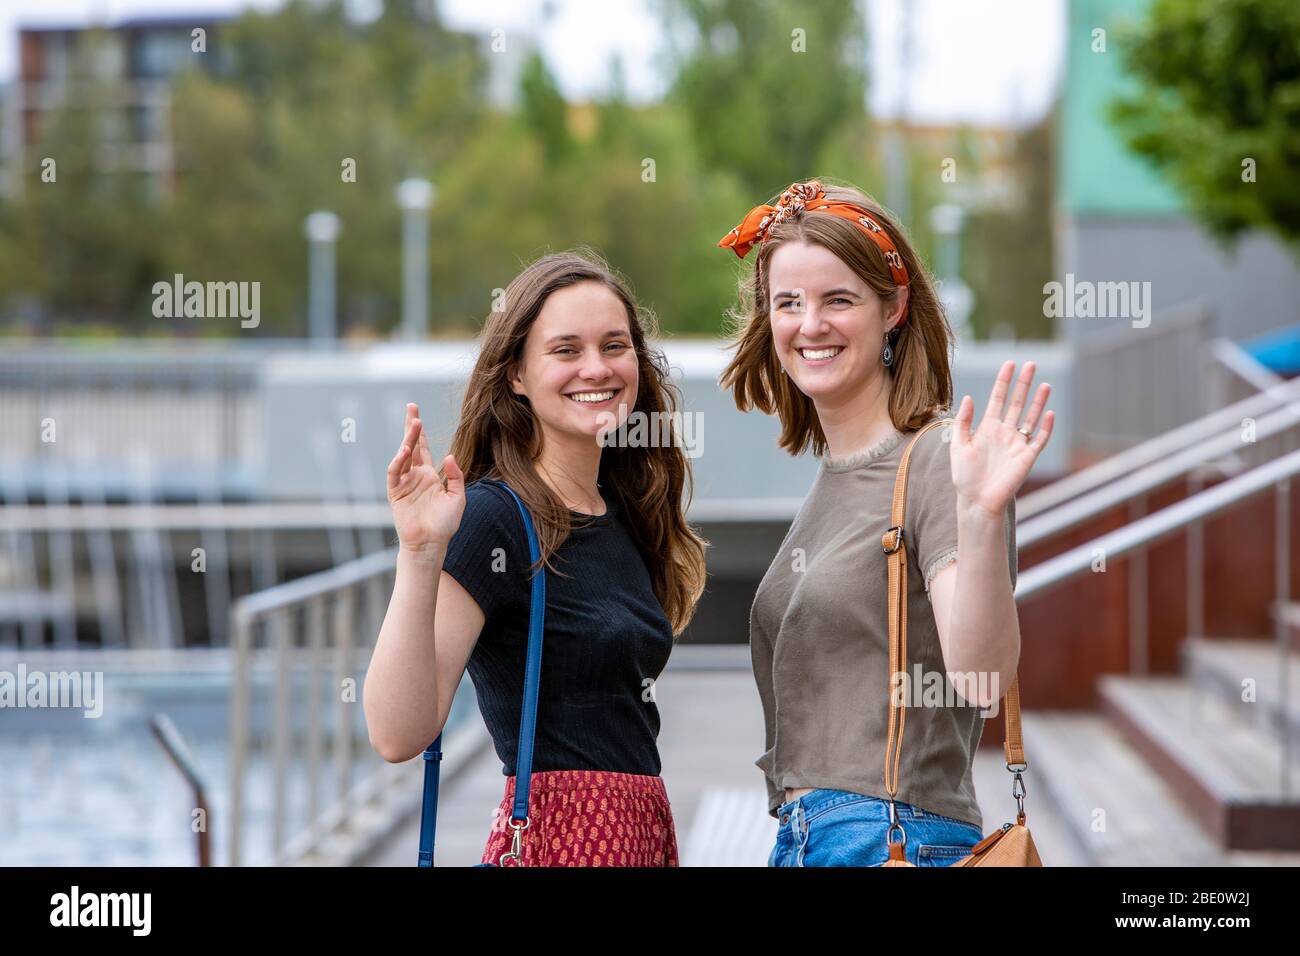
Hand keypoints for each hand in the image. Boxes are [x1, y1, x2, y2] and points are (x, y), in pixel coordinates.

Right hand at [387, 402, 465, 553]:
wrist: (431, 544)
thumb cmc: (445, 524)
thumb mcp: (458, 497)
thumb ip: (455, 476)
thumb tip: (448, 456)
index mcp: (430, 476)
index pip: (424, 449)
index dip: (421, 433)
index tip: (418, 414)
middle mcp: (416, 477)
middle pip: (412, 446)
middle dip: (411, 427)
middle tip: (412, 407)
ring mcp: (405, 484)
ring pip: (403, 456)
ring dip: (408, 440)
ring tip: (414, 425)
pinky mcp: (396, 493)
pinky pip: (395, 473)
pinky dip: (399, 461)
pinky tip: (406, 450)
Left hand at [951, 360, 1053, 518]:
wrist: (976, 500)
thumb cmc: (965, 476)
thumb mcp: (958, 445)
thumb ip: (963, 422)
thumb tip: (969, 398)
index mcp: (988, 428)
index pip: (998, 399)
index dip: (1003, 382)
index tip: (1010, 364)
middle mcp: (1005, 433)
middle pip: (1017, 403)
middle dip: (1024, 384)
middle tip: (1032, 364)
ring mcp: (1017, 444)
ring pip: (1031, 417)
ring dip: (1038, 402)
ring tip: (1045, 384)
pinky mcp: (1027, 458)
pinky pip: (1039, 440)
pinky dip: (1046, 428)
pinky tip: (1050, 413)